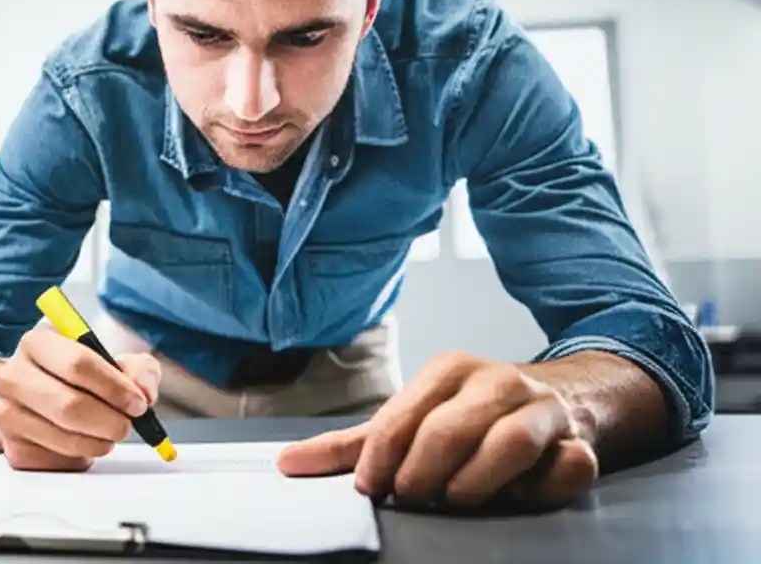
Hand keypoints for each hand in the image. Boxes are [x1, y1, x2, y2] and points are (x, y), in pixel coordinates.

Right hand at [0, 328, 160, 470]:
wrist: (26, 399)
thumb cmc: (72, 377)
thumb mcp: (110, 360)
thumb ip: (137, 369)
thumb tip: (144, 394)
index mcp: (37, 343)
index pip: (78, 364)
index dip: (115, 387)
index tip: (138, 403)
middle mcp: (13, 376)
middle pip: (69, 406)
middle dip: (110, 421)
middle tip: (127, 425)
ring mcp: (7, 414)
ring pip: (65, 438)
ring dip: (99, 442)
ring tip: (108, 434)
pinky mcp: (14, 449)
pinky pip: (58, 462)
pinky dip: (82, 457)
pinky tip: (84, 444)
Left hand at [277, 352, 598, 509]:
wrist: (563, 398)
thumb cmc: (470, 416)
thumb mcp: (411, 420)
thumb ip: (353, 445)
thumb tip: (288, 464)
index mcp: (447, 370)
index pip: (400, 418)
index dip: (380, 461)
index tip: (372, 490)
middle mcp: (495, 381)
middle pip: (447, 433)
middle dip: (422, 478)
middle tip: (415, 499)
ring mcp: (542, 409)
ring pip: (509, 446)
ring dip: (476, 486)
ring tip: (458, 499)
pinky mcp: (581, 440)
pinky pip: (568, 466)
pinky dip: (543, 488)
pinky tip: (521, 493)